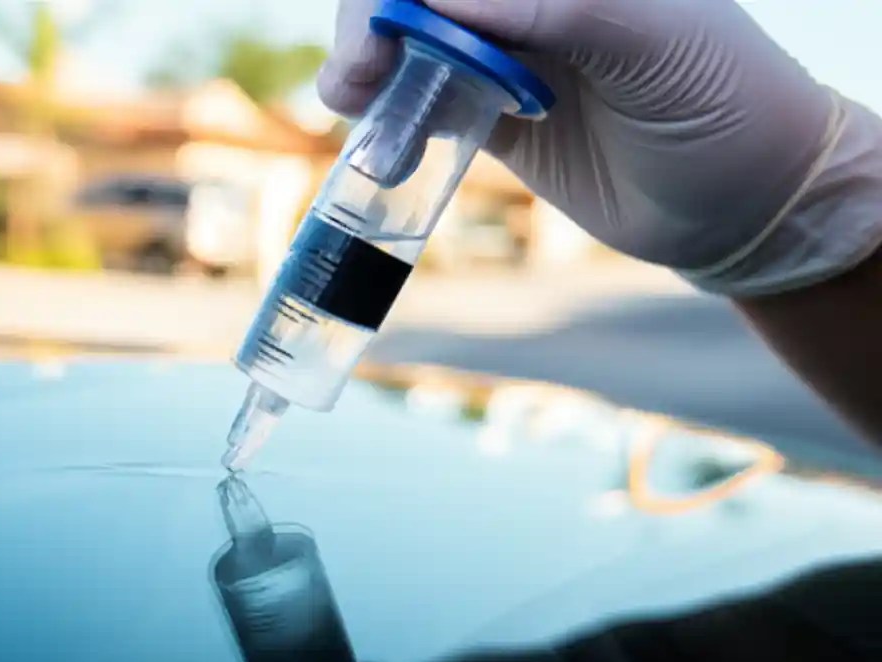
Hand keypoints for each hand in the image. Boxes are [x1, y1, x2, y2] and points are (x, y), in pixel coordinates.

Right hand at [320, 0, 881, 295]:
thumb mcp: (656, 41)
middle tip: (358, 70)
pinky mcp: (497, 118)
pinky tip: (386, 145)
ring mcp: (510, 57)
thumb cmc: (726, 104)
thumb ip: (556, 8)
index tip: (384, 20)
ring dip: (369, 66)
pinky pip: (426, 106)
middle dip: (373, 19)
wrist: (747, 205)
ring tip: (350, 100)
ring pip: (413, 44)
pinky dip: (393, 121)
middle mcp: (531, 4)